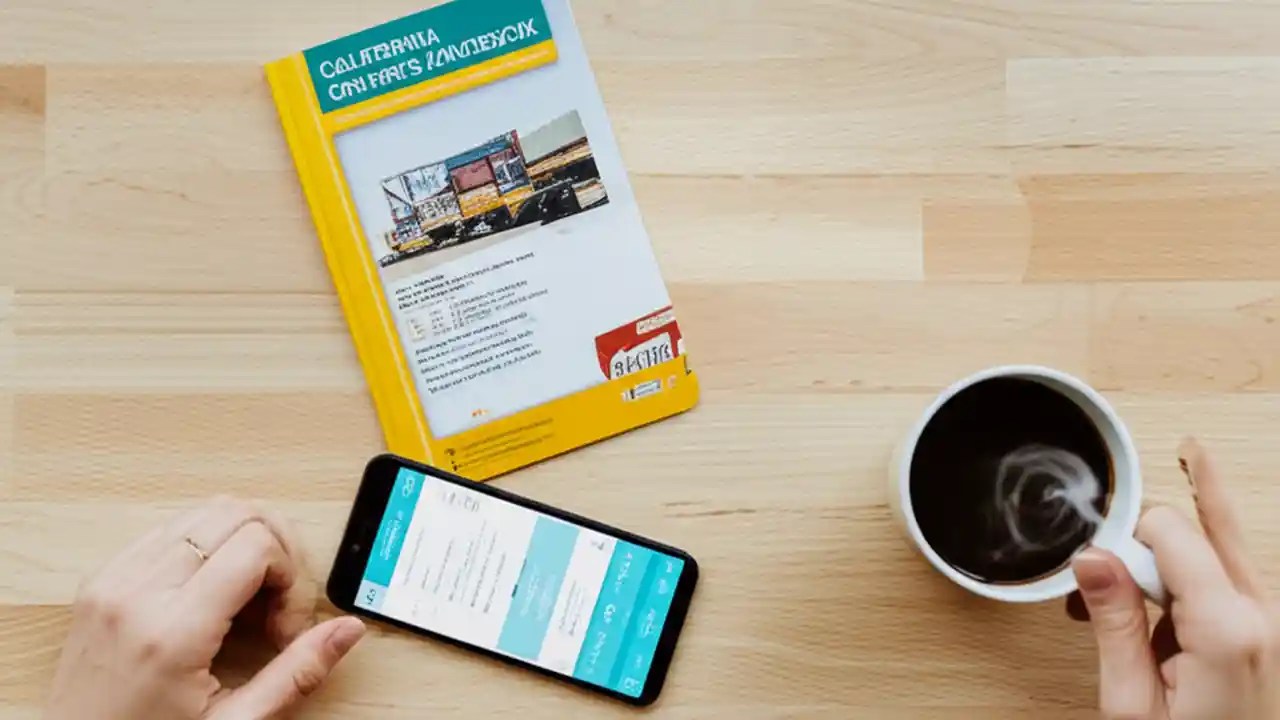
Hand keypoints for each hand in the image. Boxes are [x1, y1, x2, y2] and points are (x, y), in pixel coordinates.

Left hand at [46, 497, 365, 719]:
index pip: (256, 545)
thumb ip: (297, 672)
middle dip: (275, 549)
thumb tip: (348, 629)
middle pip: (235, 513)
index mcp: (172, 632)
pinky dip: (205, 547)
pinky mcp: (101, 578)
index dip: (292, 576)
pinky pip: (169, 529)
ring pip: (204, 511)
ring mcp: (113, 580)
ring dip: (242, 543)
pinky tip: (212, 593)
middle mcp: (137, 593)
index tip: (287, 624)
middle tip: (276, 604)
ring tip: (246, 599)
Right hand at [1069, 439, 1278, 719]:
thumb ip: (1115, 622)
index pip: (1173, 530)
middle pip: (1216, 522)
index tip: (1093, 560)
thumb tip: (1094, 558)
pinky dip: (1193, 580)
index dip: (1124, 533)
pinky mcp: (1271, 637)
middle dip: (1177, 502)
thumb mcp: (1133, 703)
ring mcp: (1275, 626)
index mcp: (1229, 630)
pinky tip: (1155, 608)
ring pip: (1225, 546)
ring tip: (1121, 584)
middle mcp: (1265, 618)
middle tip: (1172, 466)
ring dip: (1175, 551)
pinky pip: (1230, 582)